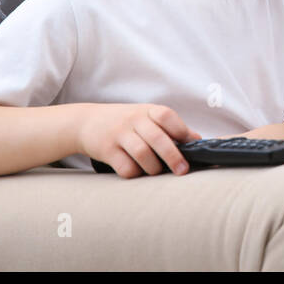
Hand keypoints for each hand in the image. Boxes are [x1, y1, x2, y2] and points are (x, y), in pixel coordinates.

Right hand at [78, 103, 202, 177]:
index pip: (167, 116)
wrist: (86, 122)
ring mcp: (119, 134)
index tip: (192, 144)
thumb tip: (197, 139)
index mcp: (147, 110)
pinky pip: (125, 166)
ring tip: (157, 172)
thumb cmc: (125, 122)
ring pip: (142, 154)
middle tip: (182, 170)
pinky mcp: (106, 150)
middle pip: (157, 138)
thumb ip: (170, 127)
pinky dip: (135, 173)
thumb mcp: (146, 117)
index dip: (181, 130)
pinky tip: (137, 172)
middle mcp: (134, 120)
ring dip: (153, 168)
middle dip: (173, 156)